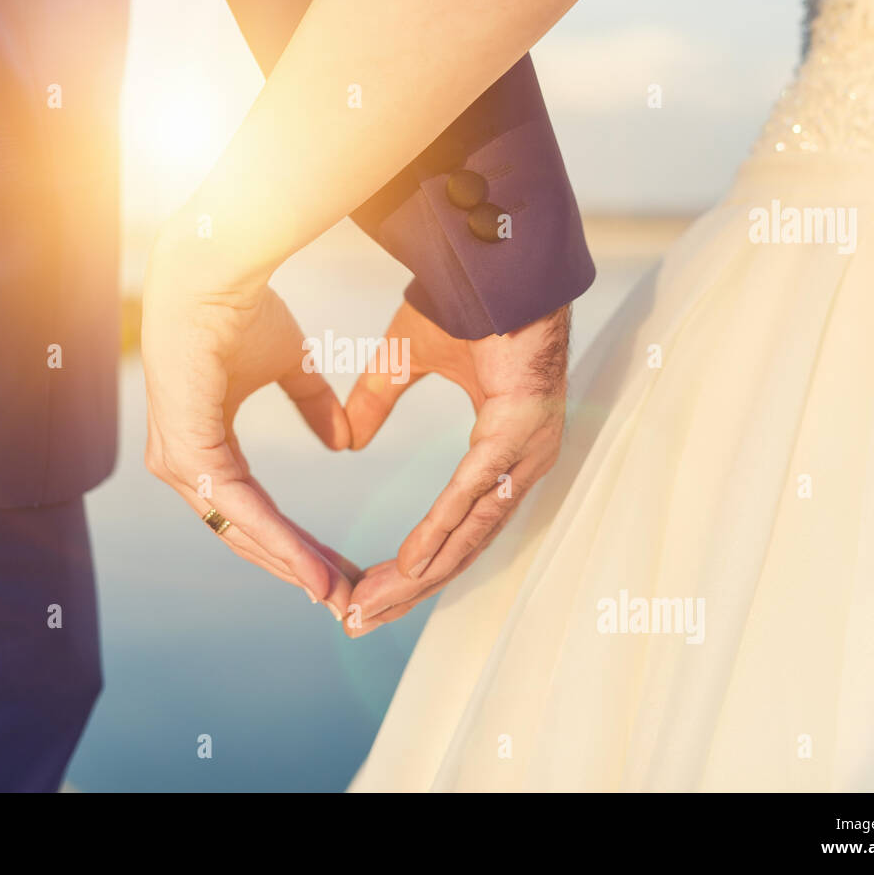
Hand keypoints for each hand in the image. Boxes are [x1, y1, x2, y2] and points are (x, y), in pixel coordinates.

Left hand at [140, 231, 360, 619]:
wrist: (217, 271)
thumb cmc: (244, 311)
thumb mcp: (293, 367)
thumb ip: (314, 404)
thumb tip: (342, 439)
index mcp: (207, 448)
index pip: (256, 513)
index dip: (300, 544)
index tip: (343, 567)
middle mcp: (187, 466)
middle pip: (250, 536)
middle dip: (302, 570)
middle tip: (349, 601)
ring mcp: (182, 464)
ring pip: (245, 533)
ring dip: (295, 569)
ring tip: (340, 597)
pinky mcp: (187, 454)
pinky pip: (240, 511)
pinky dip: (281, 544)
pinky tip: (314, 571)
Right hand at [343, 301, 570, 635]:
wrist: (499, 254)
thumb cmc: (467, 299)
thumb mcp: (402, 360)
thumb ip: (376, 400)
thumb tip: (347, 439)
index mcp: (501, 452)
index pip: (454, 528)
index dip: (409, 566)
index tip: (362, 594)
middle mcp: (519, 463)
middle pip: (461, 548)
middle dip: (406, 590)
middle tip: (358, 621)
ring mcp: (526, 450)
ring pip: (469, 534)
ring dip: (418, 576)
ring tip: (372, 606)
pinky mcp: (520, 430)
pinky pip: (477, 493)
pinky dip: (442, 531)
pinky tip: (411, 564)